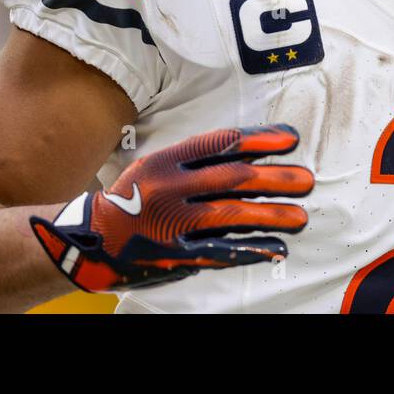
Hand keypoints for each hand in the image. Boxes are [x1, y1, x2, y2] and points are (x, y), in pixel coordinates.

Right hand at [30, 124, 312, 291]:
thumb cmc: (130, 197)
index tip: (291, 139)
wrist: (88, 238)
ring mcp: (172, 223)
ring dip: (271, 215)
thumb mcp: (155, 166)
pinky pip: (220, 250)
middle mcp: (170, 188)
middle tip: (306, 180)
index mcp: (166, 160)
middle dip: (275, 179)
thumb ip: (196, 162)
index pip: (222, 143)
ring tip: (300, 215)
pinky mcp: (175, 254)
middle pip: (234, 178)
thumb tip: (250, 156)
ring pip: (232, 214)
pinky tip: (276, 247)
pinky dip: (251, 248)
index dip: (260, 139)